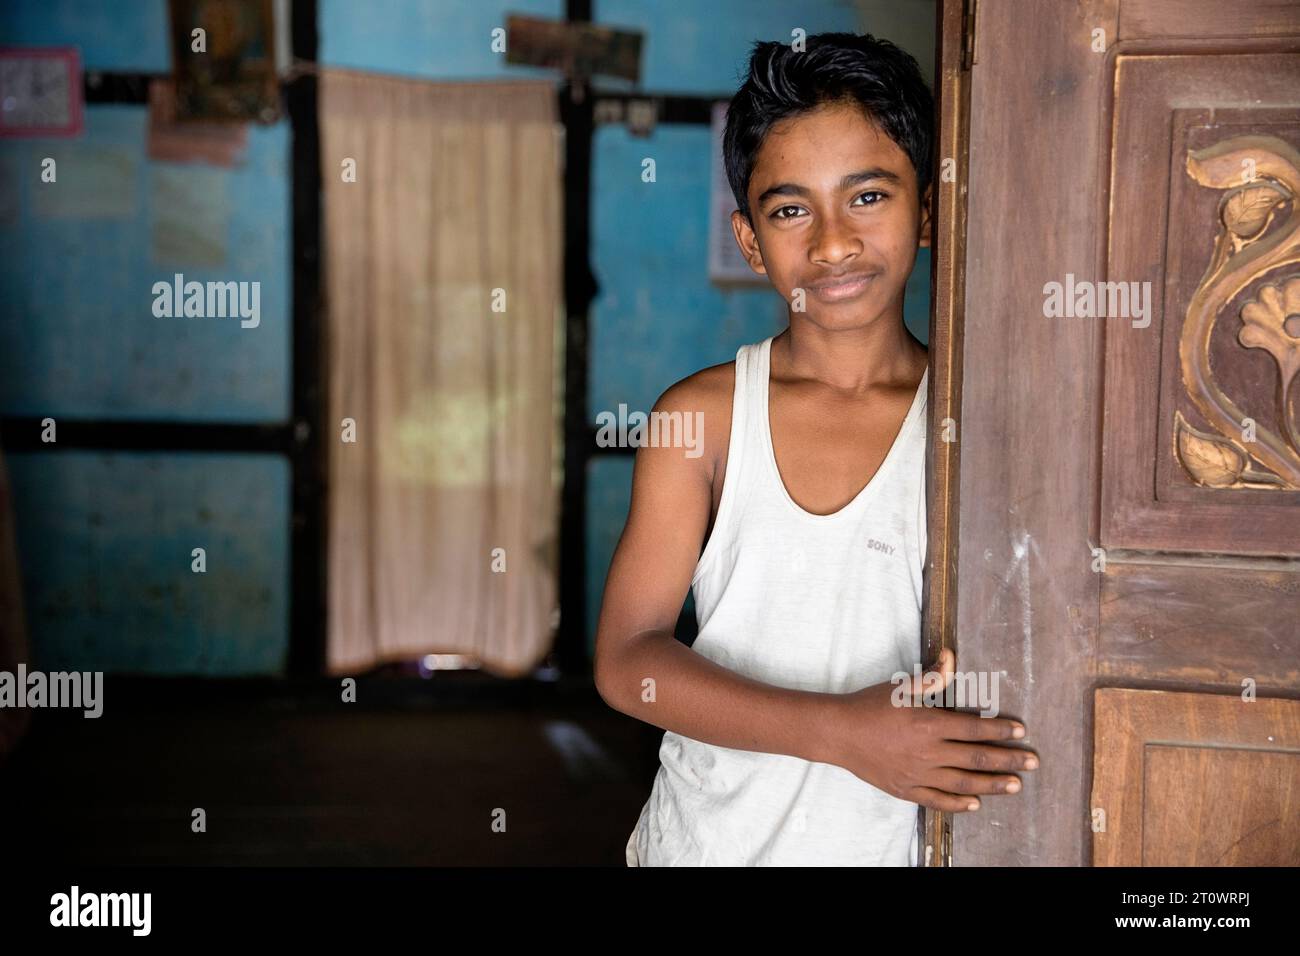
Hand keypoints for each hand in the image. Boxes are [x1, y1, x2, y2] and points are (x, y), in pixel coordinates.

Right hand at [825, 648, 1037, 811]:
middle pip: (977, 758)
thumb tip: (951, 657)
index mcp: (929, 724)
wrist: (838, 733)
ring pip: (964, 783)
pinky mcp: (906, 790)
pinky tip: (976, 803)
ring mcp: (918, 774)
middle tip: (1033, 762)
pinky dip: (959, 804)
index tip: (1021, 732)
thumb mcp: (900, 688)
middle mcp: (928, 752)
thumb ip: (931, 678)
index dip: (1000, 729)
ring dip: (993, 784)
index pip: (974, 727)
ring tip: (1015, 785)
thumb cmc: (869, 707)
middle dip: (1009, 759)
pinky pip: (938, 801)